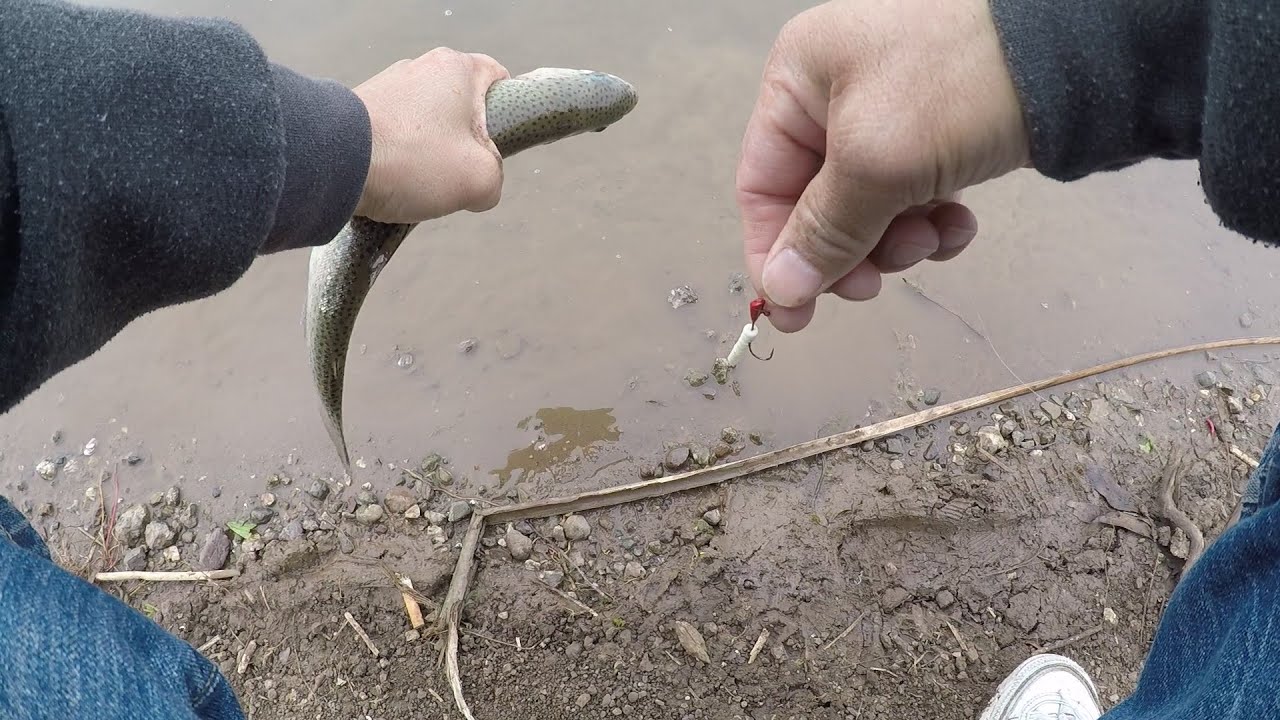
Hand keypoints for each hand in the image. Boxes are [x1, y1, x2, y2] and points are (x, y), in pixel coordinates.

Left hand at [352, 47, 509, 223]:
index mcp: (456, 69)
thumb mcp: (480, 180)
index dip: (506, 114)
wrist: (334, 164)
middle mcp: (421, 68)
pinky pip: (395, 133)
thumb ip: (495, 179)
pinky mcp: (362, 107)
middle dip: (464, 143)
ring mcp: (388, 85)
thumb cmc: (411, 160)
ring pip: (427, 123)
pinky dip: (399, 156)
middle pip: (462, 107)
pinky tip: (392, 179)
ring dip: (430, 153)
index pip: (498, 78)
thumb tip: (483, 185)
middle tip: (458, 173)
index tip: (496, 146)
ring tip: (418, 182)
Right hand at [736, 0, 1030, 331]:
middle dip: (849, 249)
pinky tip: (959, 223)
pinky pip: (914, 196)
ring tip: (931, 238)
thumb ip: (824, 232)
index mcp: (799, 80)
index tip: (793, 312)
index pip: (763, 184)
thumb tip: (780, 291)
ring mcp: (890, 114)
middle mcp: (835, 94)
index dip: (775, 252)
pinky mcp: (939, 133)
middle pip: (816, 204)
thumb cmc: (958, 82)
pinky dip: (932, 222)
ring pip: (869, 208)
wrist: (1079, 49)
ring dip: (895, 241)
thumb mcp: (876, 162)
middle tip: (875, 284)